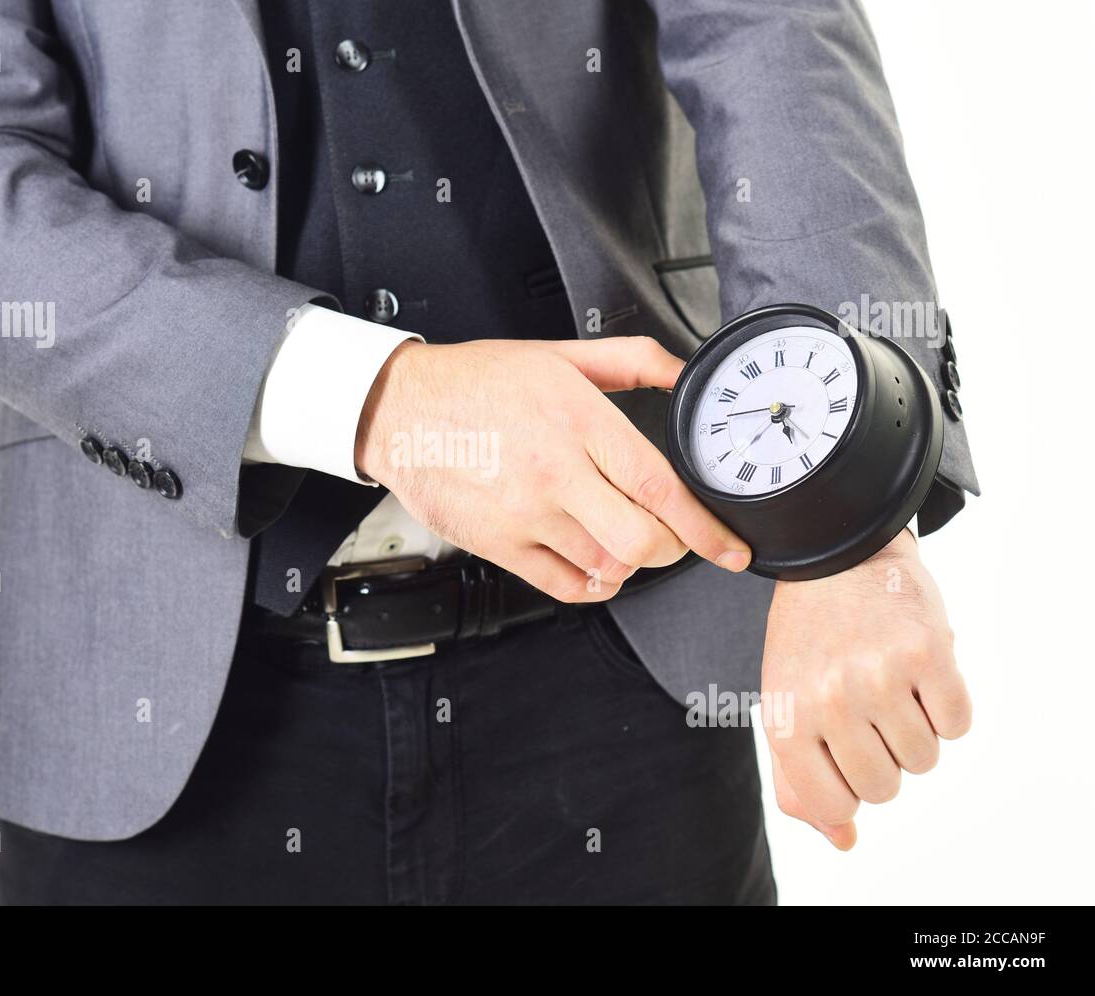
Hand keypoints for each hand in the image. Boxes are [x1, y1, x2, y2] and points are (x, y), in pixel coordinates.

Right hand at [354, 337, 751, 602]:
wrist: (399, 409)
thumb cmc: (475, 382)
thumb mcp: (559, 354)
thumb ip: (631, 360)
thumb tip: (683, 371)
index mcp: (577, 420)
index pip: (658, 487)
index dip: (705, 527)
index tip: (731, 549)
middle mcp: (554, 472)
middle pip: (641, 540)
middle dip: (672, 548)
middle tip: (674, 538)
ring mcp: (524, 514)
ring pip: (607, 567)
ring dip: (630, 562)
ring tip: (625, 540)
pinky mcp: (498, 544)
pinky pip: (564, 586)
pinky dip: (594, 583)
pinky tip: (595, 564)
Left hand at [760, 528, 970, 848]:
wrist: (835, 554)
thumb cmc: (807, 641)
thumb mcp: (783, 706)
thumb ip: (801, 782)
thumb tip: (844, 840)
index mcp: (786, 720)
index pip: (836, 804)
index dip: (849, 783)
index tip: (842, 745)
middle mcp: (829, 701)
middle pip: (886, 787)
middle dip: (883, 757)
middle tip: (867, 708)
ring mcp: (879, 676)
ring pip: (925, 759)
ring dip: (916, 730)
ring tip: (890, 684)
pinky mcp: (926, 652)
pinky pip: (958, 723)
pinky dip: (946, 705)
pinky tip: (916, 671)